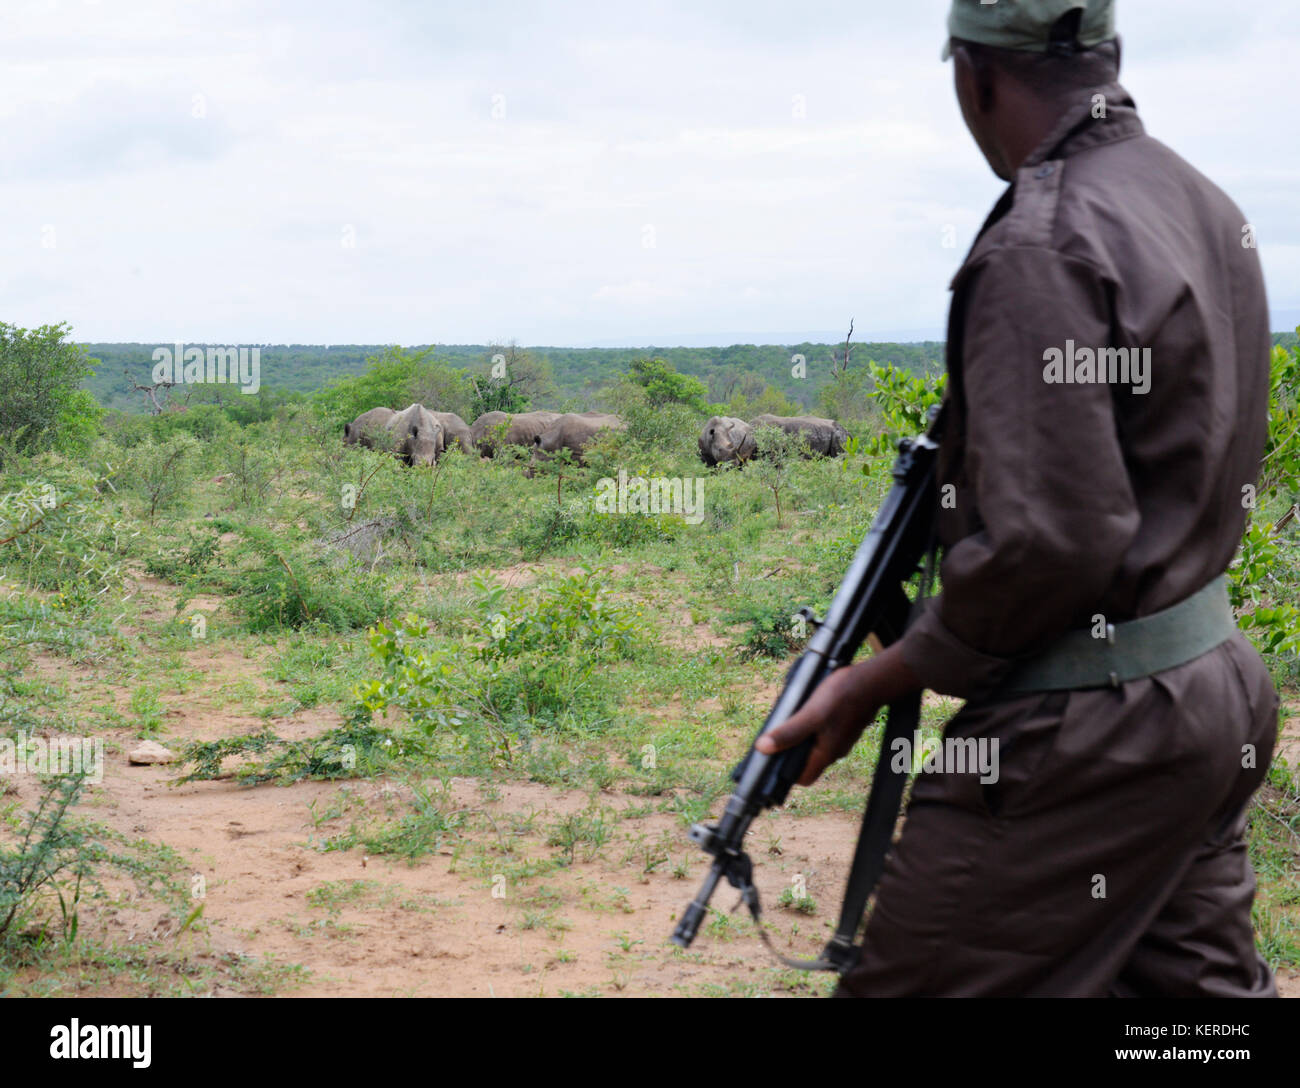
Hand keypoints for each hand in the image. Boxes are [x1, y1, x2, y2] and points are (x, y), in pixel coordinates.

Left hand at [754, 643, 920, 786]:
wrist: (873, 680)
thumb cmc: (844, 696)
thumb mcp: (811, 714)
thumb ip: (789, 732)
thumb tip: (763, 748)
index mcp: (827, 753)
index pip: (805, 778)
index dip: (787, 774)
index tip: (773, 758)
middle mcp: (835, 750)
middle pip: (808, 760)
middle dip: (791, 750)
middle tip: (778, 733)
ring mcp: (841, 737)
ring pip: (816, 744)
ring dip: (802, 735)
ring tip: (791, 717)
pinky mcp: (844, 724)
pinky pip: (824, 731)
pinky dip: (813, 724)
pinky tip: (808, 708)